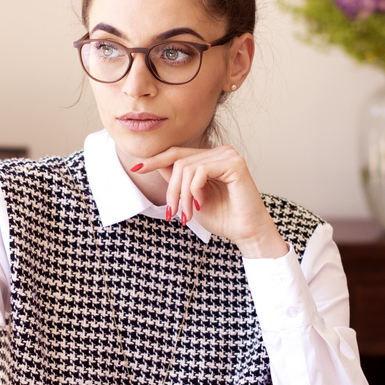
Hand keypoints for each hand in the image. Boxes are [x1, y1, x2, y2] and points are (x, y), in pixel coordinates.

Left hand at [134, 145, 286, 258]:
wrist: (247, 233)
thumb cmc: (224, 219)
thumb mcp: (192, 199)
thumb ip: (178, 181)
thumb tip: (157, 165)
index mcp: (212, 158)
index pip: (178, 154)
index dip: (156, 160)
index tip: (138, 168)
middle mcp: (220, 152)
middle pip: (179, 161)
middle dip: (171, 189)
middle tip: (172, 212)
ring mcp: (228, 155)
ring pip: (187, 167)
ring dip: (183, 195)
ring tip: (188, 214)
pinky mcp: (234, 164)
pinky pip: (201, 171)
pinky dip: (195, 190)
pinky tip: (201, 204)